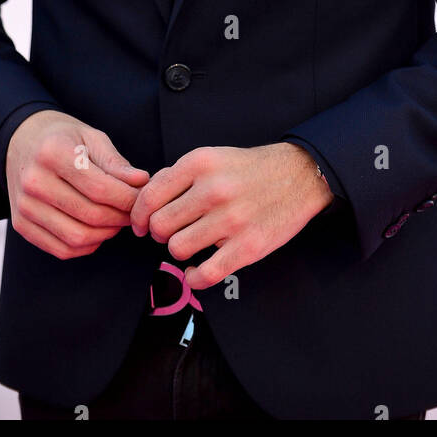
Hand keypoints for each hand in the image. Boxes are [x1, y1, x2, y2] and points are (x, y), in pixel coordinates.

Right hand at [6, 110, 149, 259]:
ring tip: (116, 220)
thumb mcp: (91, 138)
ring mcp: (25, 206)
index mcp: (53, 152)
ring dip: (106, 234)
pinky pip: (62, 249)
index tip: (142, 198)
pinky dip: (87, 245)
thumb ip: (116, 163)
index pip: (100, 188)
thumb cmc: (62, 138)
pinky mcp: (21, 225)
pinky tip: (96, 230)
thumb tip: (142, 182)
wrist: (21, 142)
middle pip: (90, 215)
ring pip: (77, 237)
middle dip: (120, 218)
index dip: (128, 199)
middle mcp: (34, 181)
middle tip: (133, 211)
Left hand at [129, 142, 332, 289]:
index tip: (139, 225)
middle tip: (172, 231)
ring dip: (180, 250)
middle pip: (160, 226)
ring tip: (192, 242)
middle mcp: (213, 190)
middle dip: (160, 233)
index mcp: (200, 163)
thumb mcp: (213, 157)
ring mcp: (231, 220)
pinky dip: (194, 278)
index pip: (150, 196)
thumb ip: (178, 175)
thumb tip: (146, 199)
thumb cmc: (250, 169)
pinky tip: (196, 272)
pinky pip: (206, 273)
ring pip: (177, 249)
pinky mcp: (248, 246)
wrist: (299, 176)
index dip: (138, 215)